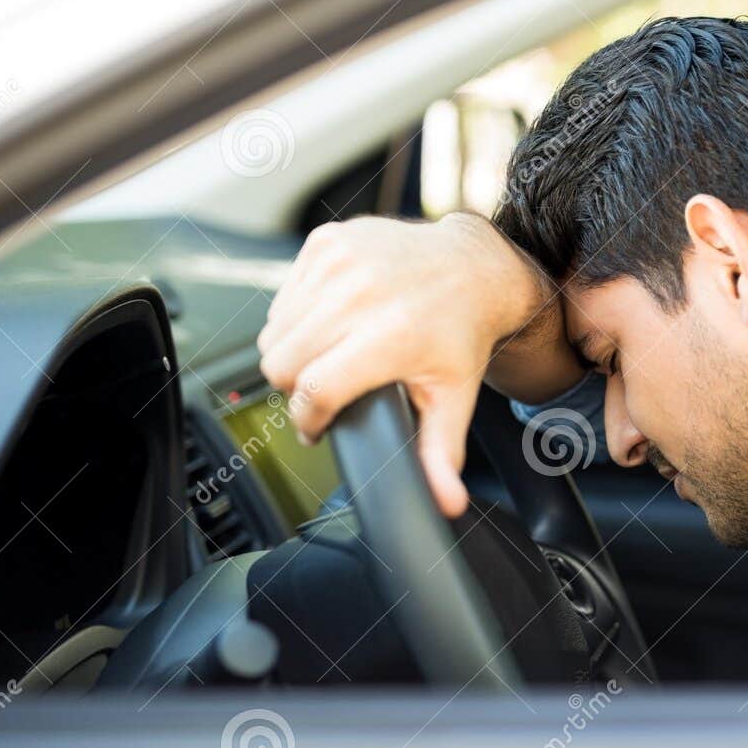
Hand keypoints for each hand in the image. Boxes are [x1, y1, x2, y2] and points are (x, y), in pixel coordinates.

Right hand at [257, 212, 581, 516]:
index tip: (318, 428)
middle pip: (282, 364)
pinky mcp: (326, 242)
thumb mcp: (455, 396)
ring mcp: (339, 262)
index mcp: (389, 335)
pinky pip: (283, 297)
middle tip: (328, 390)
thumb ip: (441, 453)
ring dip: (294, 353)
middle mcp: (359, 293)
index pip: (313, 391)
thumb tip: (446, 504)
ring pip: (275, 332)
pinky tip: (331, 321)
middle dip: (298, 389)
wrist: (472, 266)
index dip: (308, 421)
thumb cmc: (461, 332)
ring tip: (330, 358)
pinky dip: (297, 316)